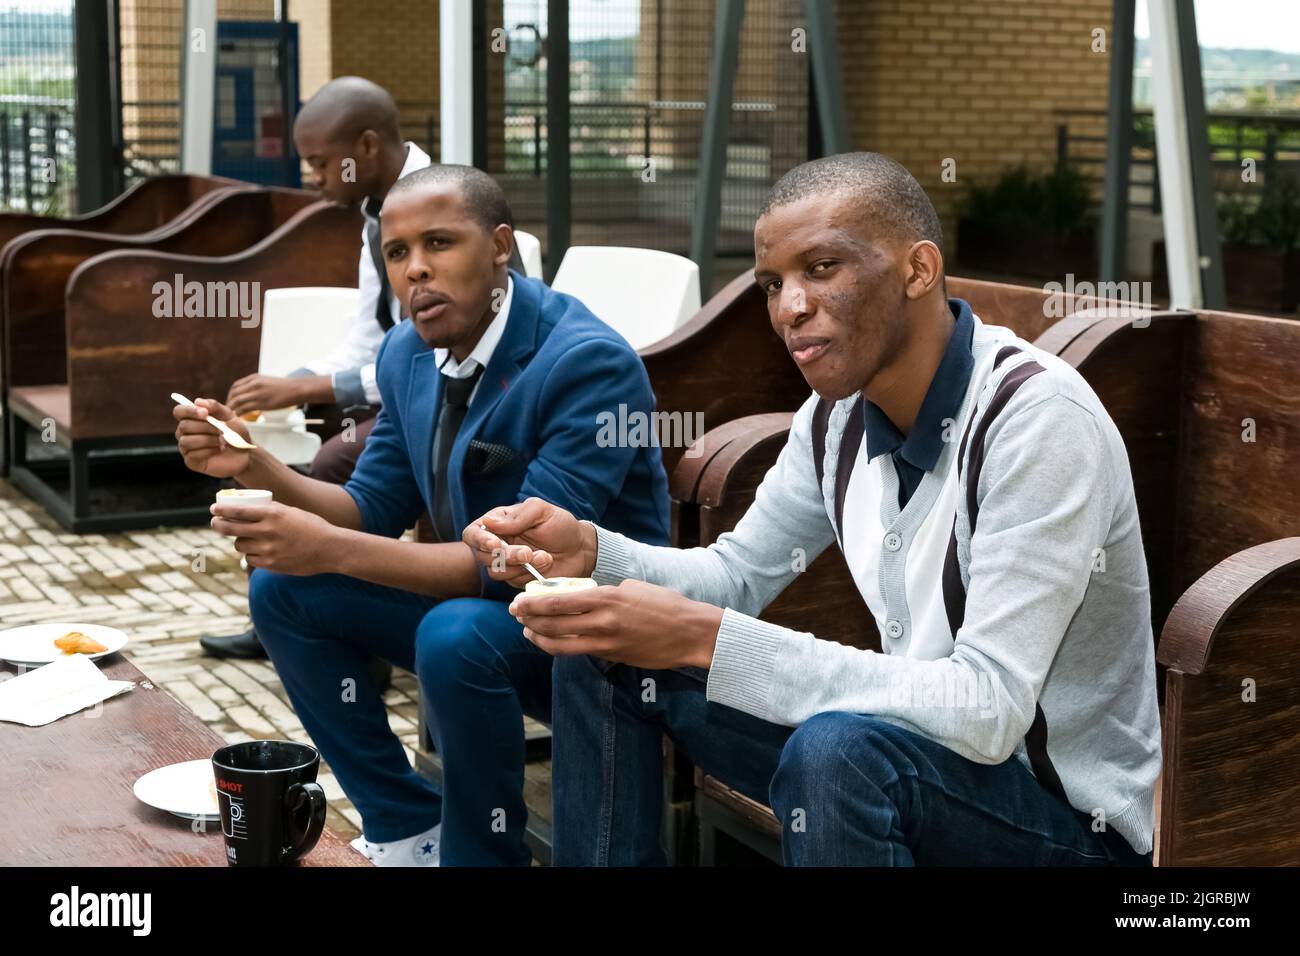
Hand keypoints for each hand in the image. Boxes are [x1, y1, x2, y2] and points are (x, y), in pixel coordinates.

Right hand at [174, 397, 252, 477]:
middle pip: (183, 426)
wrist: (246, 453)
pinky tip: (219, 450)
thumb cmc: (235, 433)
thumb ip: (214, 406)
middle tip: (221, 430)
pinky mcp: (191, 462)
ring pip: (186, 441)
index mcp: (192, 419)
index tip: (205, 413)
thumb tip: (197, 401)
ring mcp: (187, 448)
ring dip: (207, 439)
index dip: (189, 411)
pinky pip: (192, 455)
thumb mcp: (229, 416)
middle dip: (205, 427)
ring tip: (222, 441)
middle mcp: (185, 433)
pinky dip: (208, 451)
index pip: (179, 411)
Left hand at [210, 501, 341, 574]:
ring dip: (239, 541)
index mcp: (273, 514)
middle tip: (215, 523)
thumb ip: (271, 511)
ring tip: (245, 538)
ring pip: (240, 545)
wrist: (330, 549)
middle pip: (231, 529)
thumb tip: (249, 510)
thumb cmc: (313, 527)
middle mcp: (268, 531)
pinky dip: (252, 554)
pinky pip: (251, 559)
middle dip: (218, 525)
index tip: (214, 509)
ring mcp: (268, 549)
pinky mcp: (271, 564)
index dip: (221, 510)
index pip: (238, 511)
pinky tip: (258, 551)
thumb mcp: (292, 512)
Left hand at [227, 374, 316, 414]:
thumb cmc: (284, 387)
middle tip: (230, 410)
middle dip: (229, 402)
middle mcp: (253, 384)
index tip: (231, 401)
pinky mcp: (261, 403)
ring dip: (232, 408)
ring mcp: (257, 393)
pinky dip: (239, 413)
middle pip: (234, 393)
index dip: (230, 394)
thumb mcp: (267, 381)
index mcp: (254, 378)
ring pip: (237, 401)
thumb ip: (257, 385)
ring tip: (232, 415)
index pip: (235, 386)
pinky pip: (245, 408)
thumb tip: (250, 394)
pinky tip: (239, 417)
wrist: (296, 389)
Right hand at [464, 497, 596, 588]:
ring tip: (543, 556)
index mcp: (498, 523)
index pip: (473, 533)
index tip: (496, 544)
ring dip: (518, 566)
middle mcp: (498, 544)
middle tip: (528, 552)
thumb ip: (517, 516)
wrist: (580, 549)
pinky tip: (545, 564)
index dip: (479, 540)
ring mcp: (507, 564)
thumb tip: (488, 522)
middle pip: (482, 556)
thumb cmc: (560, 525)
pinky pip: (512, 583)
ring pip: (495, 572)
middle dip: (505, 556)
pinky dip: (528, 575)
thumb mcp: (542, 511)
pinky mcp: (517, 579)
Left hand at [509, 579, 723, 669]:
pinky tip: (555, 642)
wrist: (690, 632)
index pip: (558, 601)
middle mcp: (602, 621)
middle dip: (529, 621)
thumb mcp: (631, 587)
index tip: (519, 601)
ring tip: (529, 632)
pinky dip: (563, 646)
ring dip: (540, 639)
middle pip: (552, 625)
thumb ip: (604, 593)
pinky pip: (580, 652)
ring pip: (561, 645)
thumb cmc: (665, 604)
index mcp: (606, 597)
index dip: (533, 603)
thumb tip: (582, 598)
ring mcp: (607, 642)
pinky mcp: (613, 656)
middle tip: (516, 615)